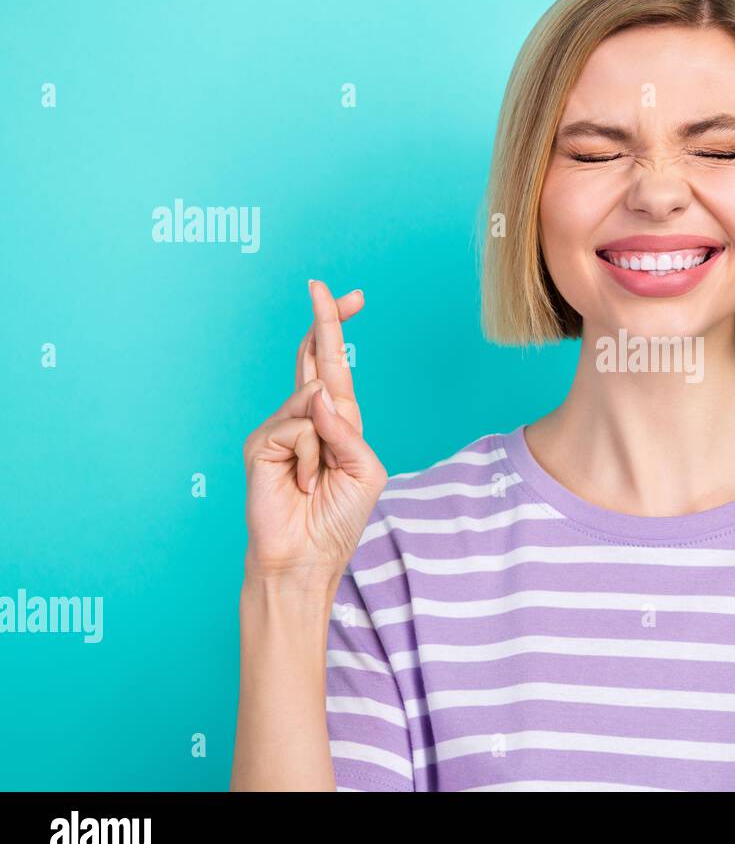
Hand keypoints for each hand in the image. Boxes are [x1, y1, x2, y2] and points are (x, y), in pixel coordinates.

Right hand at [242, 280, 386, 578]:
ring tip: (316, 480)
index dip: (339, 330)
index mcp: (337, 421)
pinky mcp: (261, 443)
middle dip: (325, 322)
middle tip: (323, 286)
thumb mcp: (363, 471)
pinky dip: (308, 458)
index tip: (352, 296)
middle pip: (312, 358)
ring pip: (310, 400)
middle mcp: (307, 418)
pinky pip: (296, 428)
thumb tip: (316, 391)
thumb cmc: (338, 518)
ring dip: (325, 443)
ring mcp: (280, 428)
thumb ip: (347, 430)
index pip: (335, 366)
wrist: (307, 558)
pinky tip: (300, 483)